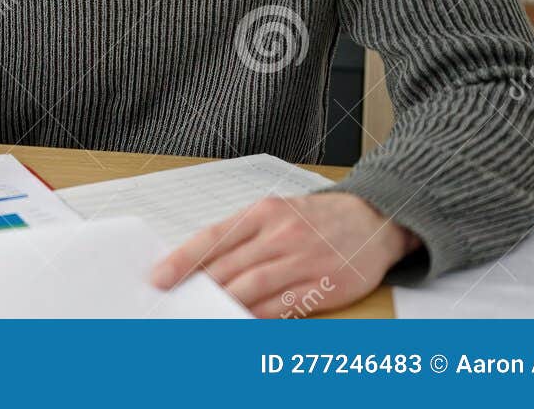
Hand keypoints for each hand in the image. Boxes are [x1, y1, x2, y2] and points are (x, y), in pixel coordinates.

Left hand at [149, 191, 419, 317]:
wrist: (375, 219)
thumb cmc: (316, 219)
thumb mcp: (275, 213)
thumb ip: (240, 236)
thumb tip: (198, 263)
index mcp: (263, 212)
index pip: (213, 236)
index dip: (182, 259)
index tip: (158, 277)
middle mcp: (281, 233)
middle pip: (229, 265)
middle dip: (198, 287)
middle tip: (175, 303)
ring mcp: (304, 259)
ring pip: (253, 285)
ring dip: (224, 303)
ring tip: (200, 315)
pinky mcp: (326, 284)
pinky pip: (285, 305)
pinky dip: (260, 315)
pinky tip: (241, 321)